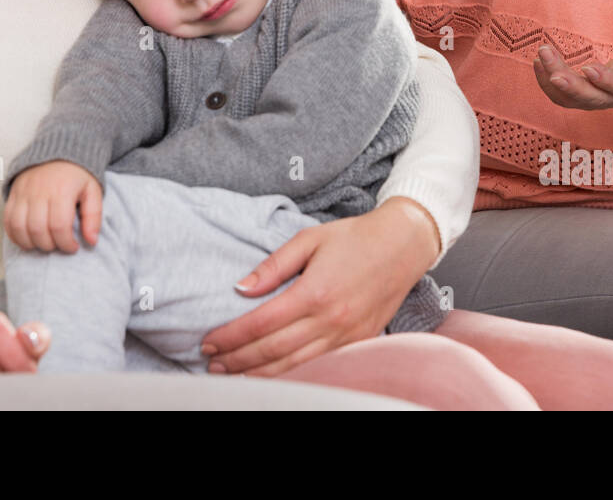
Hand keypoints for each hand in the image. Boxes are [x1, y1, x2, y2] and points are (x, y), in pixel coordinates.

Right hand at [4, 160, 102, 250]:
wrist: (57, 151)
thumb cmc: (77, 176)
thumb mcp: (93, 191)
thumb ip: (94, 217)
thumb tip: (91, 242)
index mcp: (62, 190)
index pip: (59, 226)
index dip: (66, 243)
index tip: (73, 247)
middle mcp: (39, 191)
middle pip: (38, 229)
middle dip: (49, 245)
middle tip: (59, 245)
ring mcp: (23, 192)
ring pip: (19, 228)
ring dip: (31, 243)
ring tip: (45, 243)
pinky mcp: (13, 195)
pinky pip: (7, 221)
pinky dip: (15, 236)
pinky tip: (28, 240)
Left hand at [198, 196, 438, 376]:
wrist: (403, 246)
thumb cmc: (355, 238)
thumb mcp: (309, 239)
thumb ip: (274, 265)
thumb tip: (241, 288)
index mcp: (314, 292)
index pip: (261, 323)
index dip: (231, 337)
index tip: (208, 342)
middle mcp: (330, 320)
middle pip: (273, 351)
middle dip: (237, 360)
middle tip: (212, 364)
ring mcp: (346, 336)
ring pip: (294, 366)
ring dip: (258, 374)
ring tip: (232, 375)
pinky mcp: (358, 343)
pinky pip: (318, 366)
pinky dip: (291, 374)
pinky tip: (271, 374)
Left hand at [532, 0, 612, 114]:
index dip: (605, 79)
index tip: (587, 68)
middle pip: (590, 97)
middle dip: (567, 82)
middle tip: (545, 55)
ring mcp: (599, 100)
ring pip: (572, 99)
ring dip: (551, 81)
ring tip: (540, 54)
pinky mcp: (586, 99)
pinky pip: (563, 99)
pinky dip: (547, 85)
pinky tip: (539, 63)